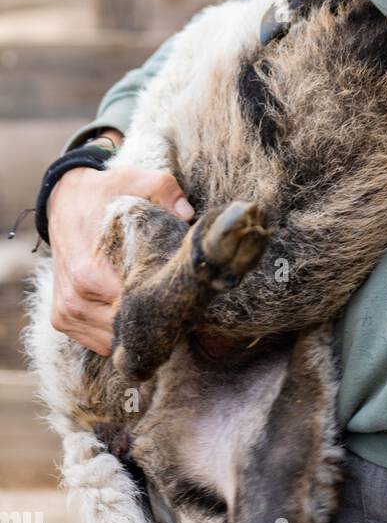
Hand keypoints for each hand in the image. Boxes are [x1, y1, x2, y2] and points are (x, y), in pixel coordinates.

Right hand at [47, 162, 194, 356]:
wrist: (63, 199)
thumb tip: (188, 215)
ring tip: (153, 305)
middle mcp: (76, 299)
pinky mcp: (61, 319)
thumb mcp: (136, 180)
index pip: (137, 307)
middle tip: (176, 302)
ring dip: (133, 329)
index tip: (182, 294)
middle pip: (128, 329)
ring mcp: (66, 313)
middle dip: (153, 318)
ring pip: (113, 341)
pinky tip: (130, 310)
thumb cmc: (105, 193)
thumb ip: (166, 191)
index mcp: (92, 272)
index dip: (164, 303)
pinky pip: (97, 342)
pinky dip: (115, 331)